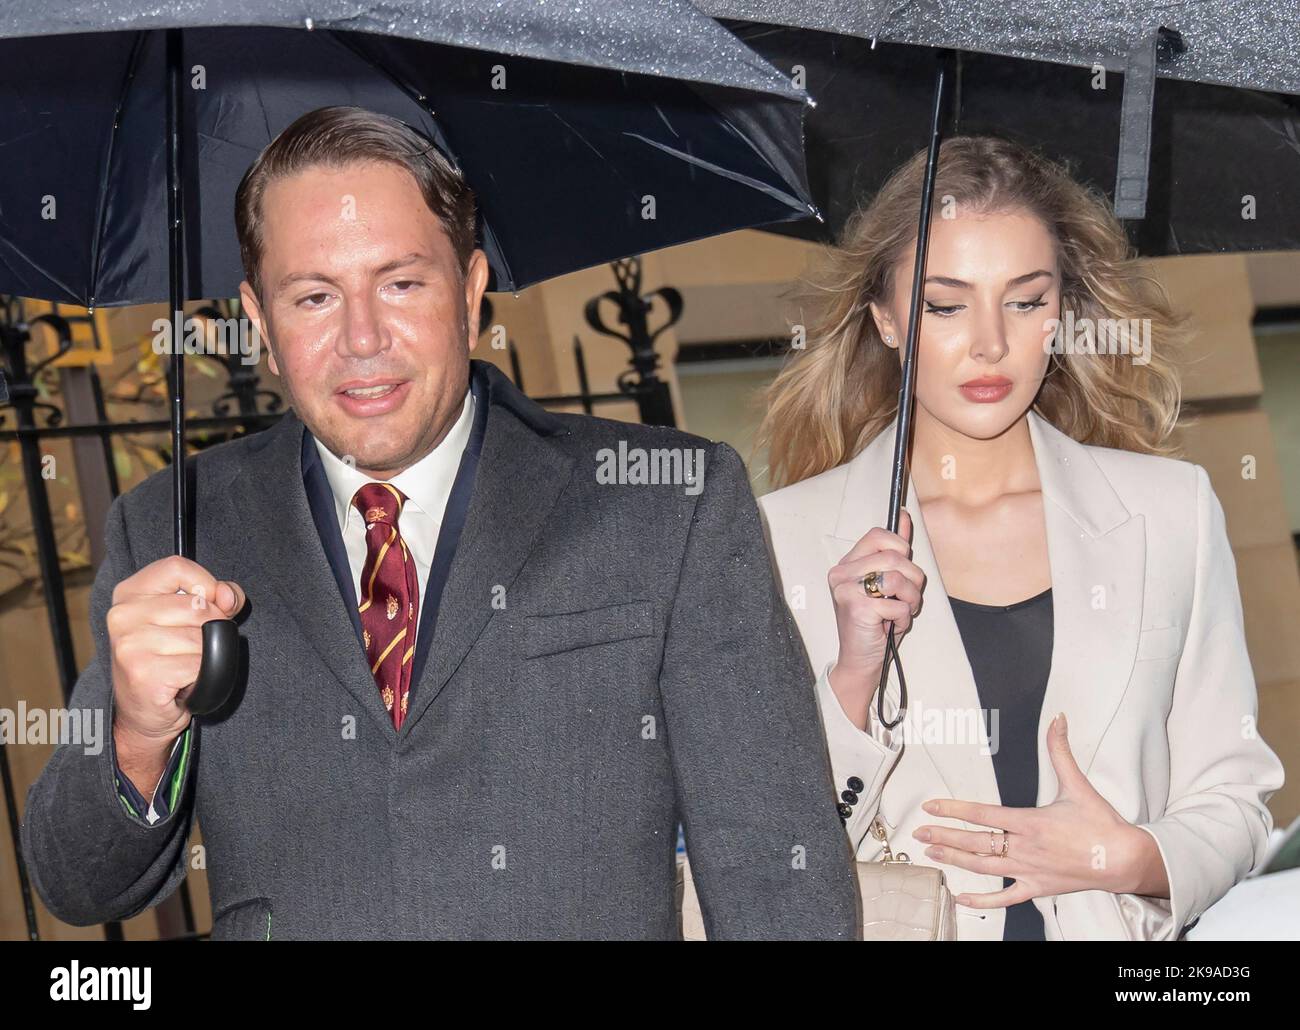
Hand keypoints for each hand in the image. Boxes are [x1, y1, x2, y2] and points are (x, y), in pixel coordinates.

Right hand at [109, 555, 245, 750]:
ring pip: (202, 639)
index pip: (177, 567)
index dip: (206, 583)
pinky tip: (183, 682)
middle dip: (212, 628)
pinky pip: (200, 664)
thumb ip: (215, 597)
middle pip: (198, 606)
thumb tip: (228, 595)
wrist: (143, 714)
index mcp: (129, 593)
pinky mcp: (143, 673)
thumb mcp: (187, 619)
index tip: (211, 603)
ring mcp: (130, 645)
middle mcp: (122, 616)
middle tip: (194, 648)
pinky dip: (203, 676)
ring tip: (185, 666)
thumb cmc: (166, 661)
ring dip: (206, 657)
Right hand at [827, 509, 924, 729]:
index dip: (900, 548)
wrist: (860, 659)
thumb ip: (894, 550)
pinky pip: (898, 605)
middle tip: (905, 599)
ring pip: (899, 579)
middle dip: (913, 581)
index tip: (904, 567)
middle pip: (895, 557)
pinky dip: (903, 619)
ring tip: (901, 612)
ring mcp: (846, 590)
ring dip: (911, 601)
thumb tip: (905, 516)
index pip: (879, 535)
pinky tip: (891, 626)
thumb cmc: (874, 622)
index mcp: (847, 564)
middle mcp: (841, 573)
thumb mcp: (886, 583)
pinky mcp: (856, 608)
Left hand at [909, 713, 1170, 906]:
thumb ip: (1061, 751)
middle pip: (975, 843)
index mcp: (1030, 822)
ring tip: (931, 854)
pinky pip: (1005, 897)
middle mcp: (1025, 848)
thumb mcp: (1078, 784)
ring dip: (955, 860)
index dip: (953, 810)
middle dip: (944, 836)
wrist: (1125, 860)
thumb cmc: (1101, 825)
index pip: (982, 815)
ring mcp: (1029, 870)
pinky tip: (962, 897)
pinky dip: (982, 899)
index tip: (931, 807)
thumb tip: (1058, 721)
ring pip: (983, 868)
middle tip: (920, 832)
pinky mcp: (1037, 888)